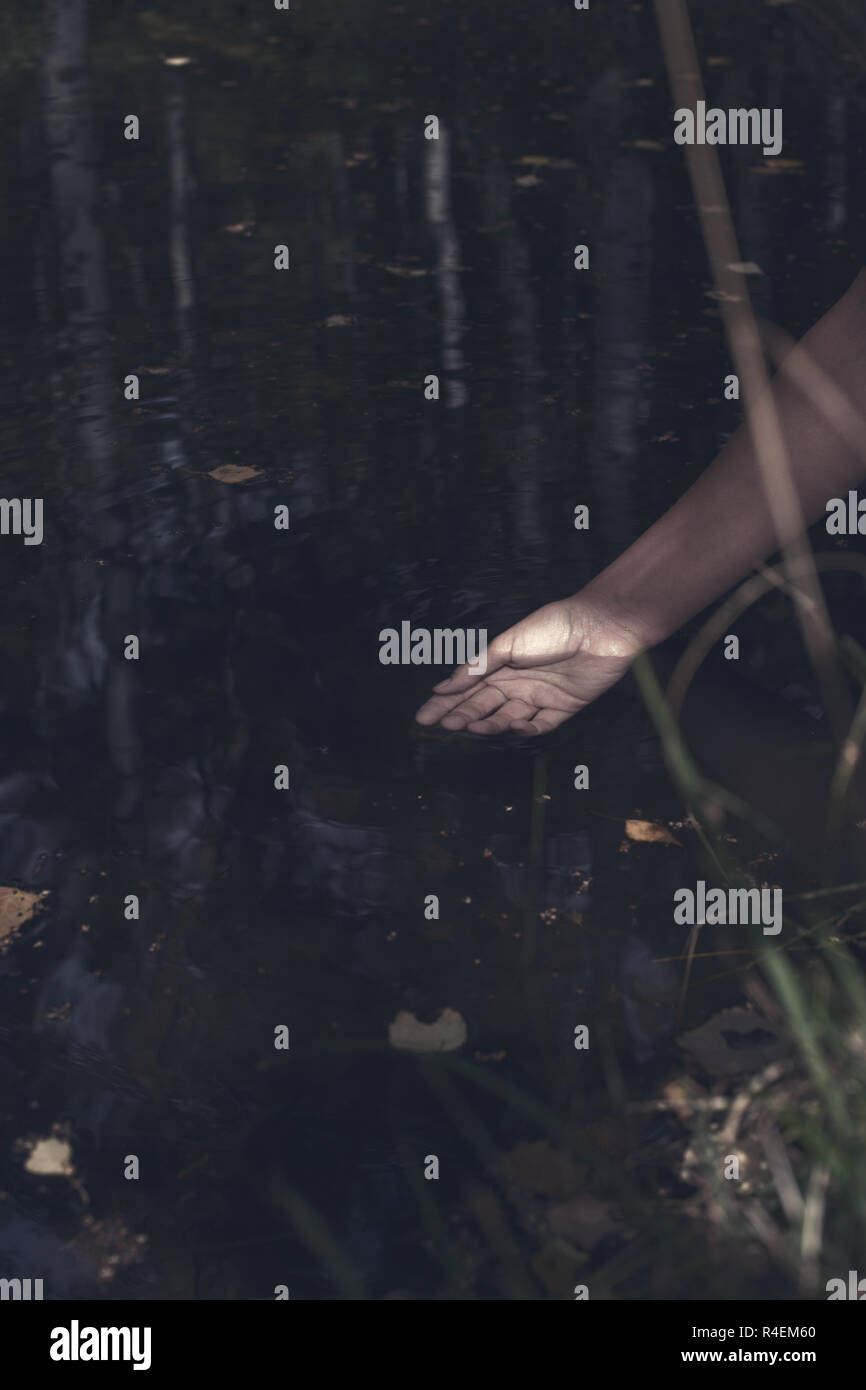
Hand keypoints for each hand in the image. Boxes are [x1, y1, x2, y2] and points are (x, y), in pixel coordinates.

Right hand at [414, 590, 648, 735]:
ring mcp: (539, 697)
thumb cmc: (555, 626)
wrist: (601, 627)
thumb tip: (444, 685)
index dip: (444, 702)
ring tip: (471, 726)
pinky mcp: (563, 708)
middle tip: (442, 726)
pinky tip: (512, 727)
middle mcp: (517, 683)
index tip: (423, 718)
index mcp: (501, 665)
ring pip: (506, 718)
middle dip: (460, 715)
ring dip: (489, 723)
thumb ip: (479, 666)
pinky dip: (526, 729)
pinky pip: (540, 725)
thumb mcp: (510, 642)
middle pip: (482, 705)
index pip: (466, 688)